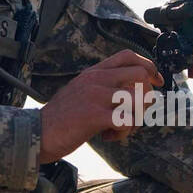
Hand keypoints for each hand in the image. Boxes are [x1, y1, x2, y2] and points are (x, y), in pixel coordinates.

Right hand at [38, 50, 162, 163]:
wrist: (36, 133)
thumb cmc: (60, 117)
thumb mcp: (80, 91)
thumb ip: (102, 86)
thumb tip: (131, 92)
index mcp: (93, 72)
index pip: (128, 56)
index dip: (148, 66)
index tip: (156, 81)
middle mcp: (96, 79)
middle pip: (140, 76)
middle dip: (146, 98)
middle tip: (134, 115)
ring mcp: (96, 96)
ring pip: (138, 99)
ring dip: (136, 119)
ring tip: (119, 128)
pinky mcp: (95, 116)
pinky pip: (128, 120)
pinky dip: (124, 133)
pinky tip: (108, 137)